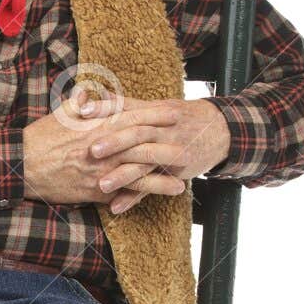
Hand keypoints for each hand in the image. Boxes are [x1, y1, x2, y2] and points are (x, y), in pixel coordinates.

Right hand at [23, 87, 191, 206]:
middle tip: (191, 142)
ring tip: (186, 173)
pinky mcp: (97, 190)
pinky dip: (148, 192)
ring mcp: (102, 169)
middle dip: (168, 142)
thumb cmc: (40, 139)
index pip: (133, 116)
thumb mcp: (60, 114)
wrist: (23, 166)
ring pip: (140, 169)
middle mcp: (104, 146)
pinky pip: (127, 191)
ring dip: (164, 172)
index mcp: (96, 124)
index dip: (156, 114)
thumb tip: (88, 89)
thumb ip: (78, 101)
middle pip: (143, 142)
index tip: (174, 111)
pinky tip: (166, 193)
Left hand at [81, 95, 230, 214]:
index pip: (128, 108)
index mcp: (156, 111)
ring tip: (100, 186)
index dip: (106, 109)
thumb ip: (129, 105)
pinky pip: (151, 187)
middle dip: (115, 142)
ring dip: (123, 175)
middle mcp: (164, 130)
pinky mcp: (174, 172)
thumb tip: (100, 96)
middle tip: (91, 150)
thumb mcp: (159, 107)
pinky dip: (134, 197)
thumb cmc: (182, 117)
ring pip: (145, 163)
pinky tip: (116, 207)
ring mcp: (171, 151)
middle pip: (138, 134)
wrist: (221, 129)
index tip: (83, 112)